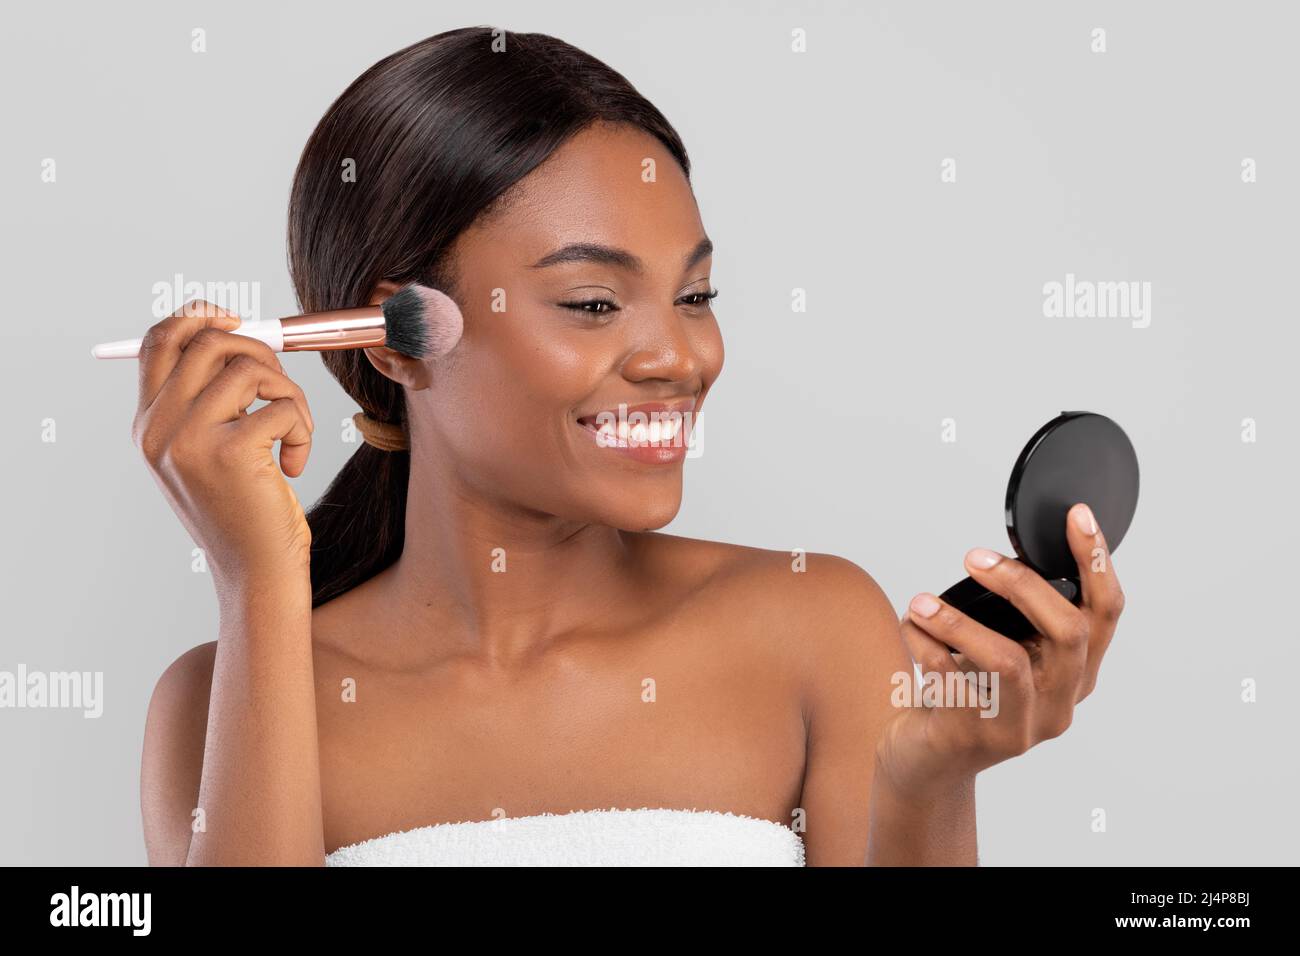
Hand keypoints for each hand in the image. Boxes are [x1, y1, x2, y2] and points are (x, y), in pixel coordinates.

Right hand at [131, 299, 315, 582]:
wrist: (254, 572)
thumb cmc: (244, 511)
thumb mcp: (208, 452)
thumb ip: (208, 399)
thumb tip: (236, 332)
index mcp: (147, 424)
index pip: (159, 341)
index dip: (200, 317)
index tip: (239, 321)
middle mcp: (157, 428)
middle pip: (208, 342)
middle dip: (261, 353)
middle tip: (281, 390)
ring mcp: (188, 439)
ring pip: (251, 367)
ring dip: (289, 394)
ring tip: (292, 433)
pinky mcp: (230, 451)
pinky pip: (283, 406)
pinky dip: (303, 429)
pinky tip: (293, 465)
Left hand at [875, 502, 1124, 798]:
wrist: (926, 763)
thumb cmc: (966, 695)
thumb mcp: (1004, 654)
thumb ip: (1018, 619)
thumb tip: (1002, 557)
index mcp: (1075, 674)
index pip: (1105, 614)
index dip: (1097, 562)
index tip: (1078, 516)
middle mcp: (1059, 703)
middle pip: (1067, 632)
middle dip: (1022, 585)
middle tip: (975, 557)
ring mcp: (1020, 726)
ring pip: (1007, 661)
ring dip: (959, 622)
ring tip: (922, 601)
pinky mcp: (975, 738)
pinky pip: (950, 679)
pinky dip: (923, 644)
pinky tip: (910, 628)